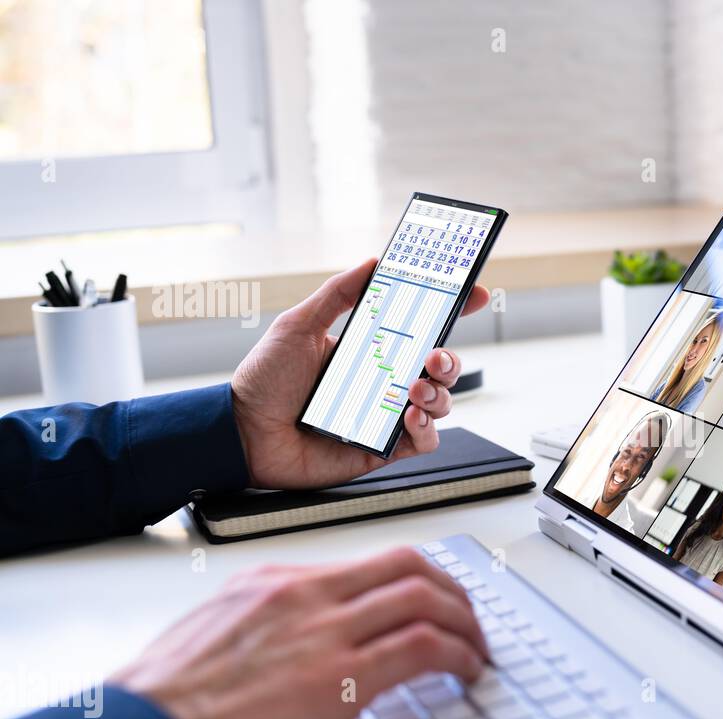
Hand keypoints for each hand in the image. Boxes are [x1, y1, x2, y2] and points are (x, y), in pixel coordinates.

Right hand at [111, 547, 487, 718]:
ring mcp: (323, 631)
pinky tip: (467, 671)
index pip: (365, 563)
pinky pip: (424, 647)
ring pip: (424, 597)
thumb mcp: (214, 642)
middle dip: (451, 590)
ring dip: (465, 623)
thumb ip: (265, 633)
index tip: (432, 599)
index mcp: (271, 584)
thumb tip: (300, 652)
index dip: (413, 579)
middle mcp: (303, 595)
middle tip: (468, 619)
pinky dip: (459, 654)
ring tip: (476, 649)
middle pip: (406, 566)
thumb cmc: (161, 708)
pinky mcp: (341, 678)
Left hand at [231, 259, 490, 488]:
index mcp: (371, 350)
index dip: (454, 311)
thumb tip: (373, 262)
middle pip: (441, 368)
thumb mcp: (298, 325)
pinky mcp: (384, 448)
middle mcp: (384, 382)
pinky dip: (426, 428)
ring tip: (412, 389)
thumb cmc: (264, 382)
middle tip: (434, 356)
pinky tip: (408, 416)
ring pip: (441, 402)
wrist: (243, 434)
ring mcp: (387, 415)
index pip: (422, 329)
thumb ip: (338, 293)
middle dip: (450, 360)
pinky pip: (425, 440)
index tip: (474, 293)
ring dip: (438, 393)